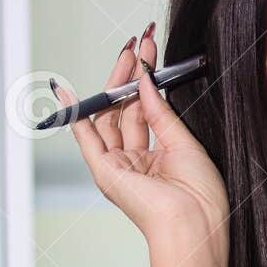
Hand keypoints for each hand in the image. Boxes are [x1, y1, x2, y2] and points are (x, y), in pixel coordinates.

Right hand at [60, 23, 228, 266]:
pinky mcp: (104, 172)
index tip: (150, 52)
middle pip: (125, 110)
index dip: (145, 81)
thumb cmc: (200, 194)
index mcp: (157, 159)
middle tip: (137, 45)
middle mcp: (135, 162)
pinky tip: (66, 90)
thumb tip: (144, 79)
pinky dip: (74, 114)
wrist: (193, 222)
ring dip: (114, 84)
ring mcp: (118, 166)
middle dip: (129, 76)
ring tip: (126, 53)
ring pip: (108, 117)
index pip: (144, 111)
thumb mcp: (184, 143)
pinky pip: (85, 138)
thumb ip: (159, 111)